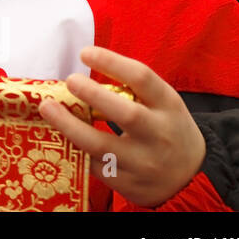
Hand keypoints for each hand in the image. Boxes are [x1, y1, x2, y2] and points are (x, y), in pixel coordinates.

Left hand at [38, 46, 205, 207]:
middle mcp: (159, 135)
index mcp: (168, 106)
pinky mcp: (128, 184)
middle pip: (127, 114)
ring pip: (102, 145)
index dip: (112, 63)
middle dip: (94, 95)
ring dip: (69, 125)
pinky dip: (74, 149)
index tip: (85, 53)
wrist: (190, 176)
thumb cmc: (165, 127)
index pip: (142, 79)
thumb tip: (82, 68)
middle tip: (69, 80)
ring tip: (47, 108)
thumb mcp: (162, 103)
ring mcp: (144, 163)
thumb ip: (133, 88)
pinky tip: (58, 135)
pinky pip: (94, 166)